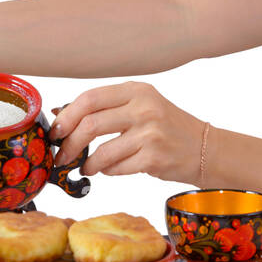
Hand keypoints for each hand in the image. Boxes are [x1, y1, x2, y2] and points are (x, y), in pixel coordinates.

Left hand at [48, 81, 205, 181]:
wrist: (205, 148)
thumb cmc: (167, 127)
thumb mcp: (142, 106)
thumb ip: (108, 109)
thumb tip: (63, 118)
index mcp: (137, 90)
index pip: (90, 98)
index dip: (66, 116)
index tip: (56, 130)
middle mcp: (144, 108)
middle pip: (90, 124)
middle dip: (69, 143)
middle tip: (62, 155)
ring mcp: (150, 133)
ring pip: (101, 151)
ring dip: (87, 163)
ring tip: (86, 166)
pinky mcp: (154, 158)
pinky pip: (116, 168)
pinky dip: (106, 171)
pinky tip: (107, 169)